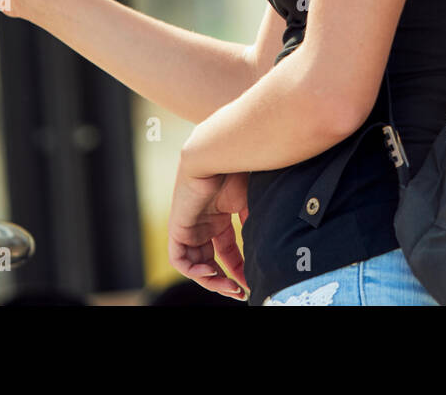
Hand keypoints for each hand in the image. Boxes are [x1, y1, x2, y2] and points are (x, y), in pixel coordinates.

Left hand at [167, 161, 251, 301]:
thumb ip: (256, 223)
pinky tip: (211, 272)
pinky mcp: (178, 227)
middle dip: (226, 280)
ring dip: (212, 280)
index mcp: (221, 217)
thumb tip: (268, 247)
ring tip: (229, 287)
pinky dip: (193, 271)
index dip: (239, 269)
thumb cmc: (238, 172)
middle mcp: (204, 224)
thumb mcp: (251, 202)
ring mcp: (190, 227)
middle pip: (211, 262)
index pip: (228, 251)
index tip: (252, 281)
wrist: (218, 154)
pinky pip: (180, 259)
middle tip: (241, 292)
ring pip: (195, 265)